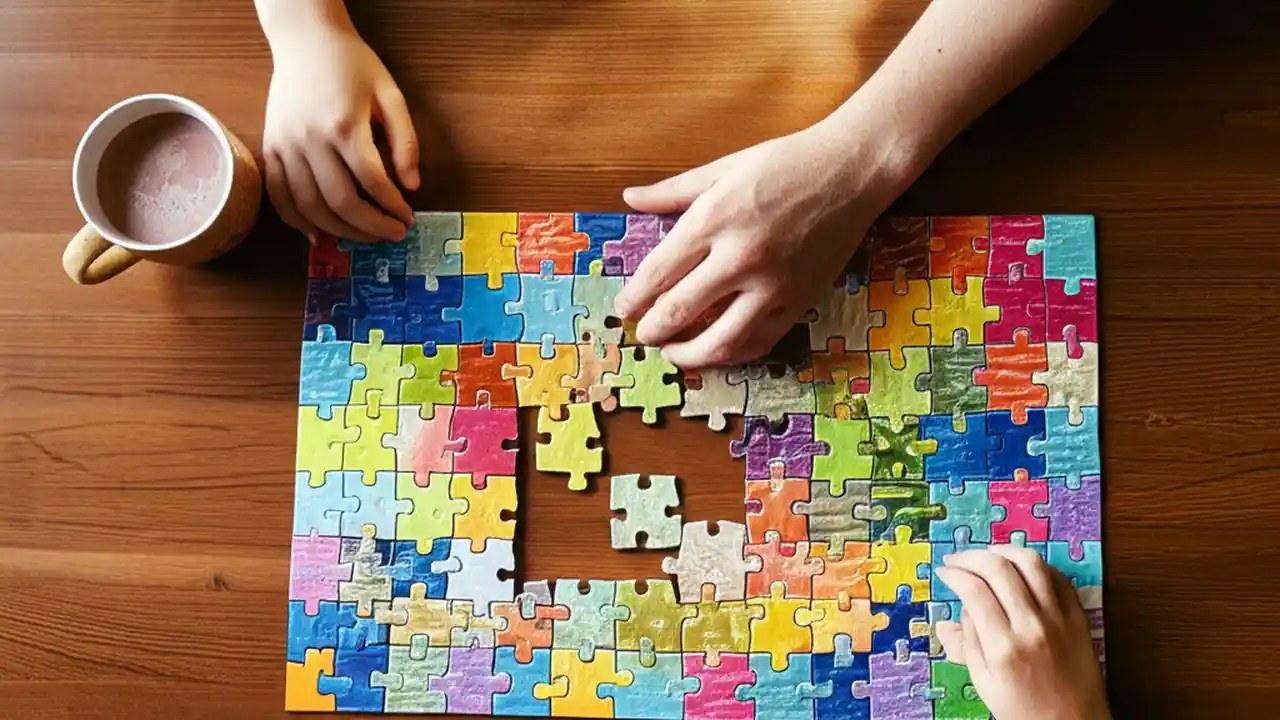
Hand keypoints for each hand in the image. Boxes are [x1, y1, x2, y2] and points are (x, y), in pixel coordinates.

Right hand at [263, 27, 416, 242]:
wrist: (306, 41)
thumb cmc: (353, 66)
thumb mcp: (391, 95)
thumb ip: (405, 141)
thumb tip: (411, 185)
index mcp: (344, 125)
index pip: (372, 181)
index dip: (392, 207)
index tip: (407, 218)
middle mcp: (310, 139)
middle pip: (340, 201)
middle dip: (371, 226)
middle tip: (392, 235)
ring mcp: (285, 145)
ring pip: (309, 206)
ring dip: (339, 230)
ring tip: (363, 237)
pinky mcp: (270, 148)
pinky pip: (279, 195)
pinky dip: (297, 221)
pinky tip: (318, 235)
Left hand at [613, 122, 901, 368]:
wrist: (852, 171)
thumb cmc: (787, 163)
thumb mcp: (723, 168)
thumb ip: (672, 191)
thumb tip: (629, 197)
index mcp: (714, 220)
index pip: (659, 273)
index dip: (635, 298)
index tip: (624, 309)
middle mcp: (740, 258)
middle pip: (680, 311)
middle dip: (653, 330)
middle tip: (644, 334)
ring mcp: (772, 286)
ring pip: (720, 341)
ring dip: (689, 355)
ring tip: (674, 353)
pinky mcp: (799, 302)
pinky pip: (760, 342)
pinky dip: (733, 353)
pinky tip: (718, 349)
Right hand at [934, 546, 1109, 719]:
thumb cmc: (1025, 710)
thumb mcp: (983, 682)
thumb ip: (967, 643)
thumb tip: (954, 614)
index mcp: (1003, 646)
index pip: (973, 590)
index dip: (954, 574)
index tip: (945, 573)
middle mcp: (1032, 626)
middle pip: (998, 568)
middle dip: (971, 557)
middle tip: (959, 560)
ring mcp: (1058, 618)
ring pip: (1031, 563)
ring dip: (1004, 550)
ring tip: (989, 554)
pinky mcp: (1078, 617)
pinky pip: (1057, 577)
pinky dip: (1036, 566)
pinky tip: (1021, 569)